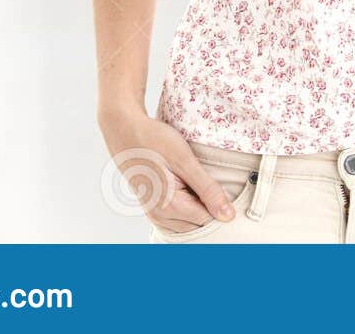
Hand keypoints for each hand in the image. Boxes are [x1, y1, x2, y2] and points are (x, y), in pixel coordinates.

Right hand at [99, 105, 236, 233]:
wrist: (124, 130)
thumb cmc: (154, 141)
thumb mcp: (185, 161)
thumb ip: (208, 190)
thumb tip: (228, 216)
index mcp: (171, 207)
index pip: (210, 221)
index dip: (223, 205)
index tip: (230, 188)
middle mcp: (160, 217)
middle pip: (200, 225)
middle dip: (212, 208)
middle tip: (216, 182)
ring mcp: (154, 214)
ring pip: (189, 224)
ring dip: (200, 208)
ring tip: (201, 182)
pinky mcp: (152, 208)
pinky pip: (178, 219)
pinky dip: (189, 208)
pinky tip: (191, 188)